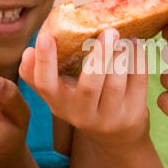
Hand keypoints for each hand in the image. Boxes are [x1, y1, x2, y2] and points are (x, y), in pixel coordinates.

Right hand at [20, 29, 148, 151]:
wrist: (116, 137)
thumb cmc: (82, 103)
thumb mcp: (59, 94)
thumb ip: (41, 75)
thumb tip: (28, 50)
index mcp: (59, 103)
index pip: (46, 85)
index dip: (44, 62)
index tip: (45, 36)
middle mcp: (82, 114)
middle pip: (89, 87)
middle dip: (99, 57)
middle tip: (108, 31)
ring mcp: (109, 117)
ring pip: (116, 86)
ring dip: (121, 58)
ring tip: (123, 38)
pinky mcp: (132, 115)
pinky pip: (137, 84)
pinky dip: (139, 62)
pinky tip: (136, 45)